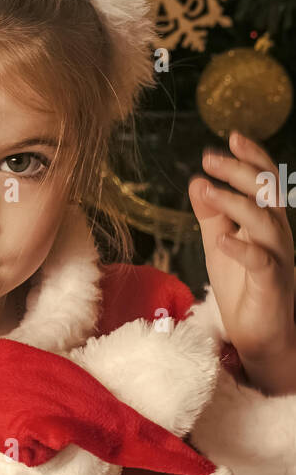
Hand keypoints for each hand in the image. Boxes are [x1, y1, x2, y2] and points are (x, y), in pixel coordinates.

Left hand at [188, 130, 295, 393]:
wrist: (262, 338)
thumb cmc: (245, 289)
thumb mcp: (220, 245)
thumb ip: (212, 215)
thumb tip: (196, 181)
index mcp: (267, 222)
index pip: (265, 182)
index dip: (251, 157)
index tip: (230, 137)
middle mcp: (277, 236)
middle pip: (266, 194)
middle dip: (239, 172)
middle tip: (210, 158)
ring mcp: (277, 259)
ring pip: (264, 222)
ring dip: (235, 203)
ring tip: (206, 189)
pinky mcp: (271, 284)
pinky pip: (260, 261)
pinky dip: (241, 248)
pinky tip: (222, 239)